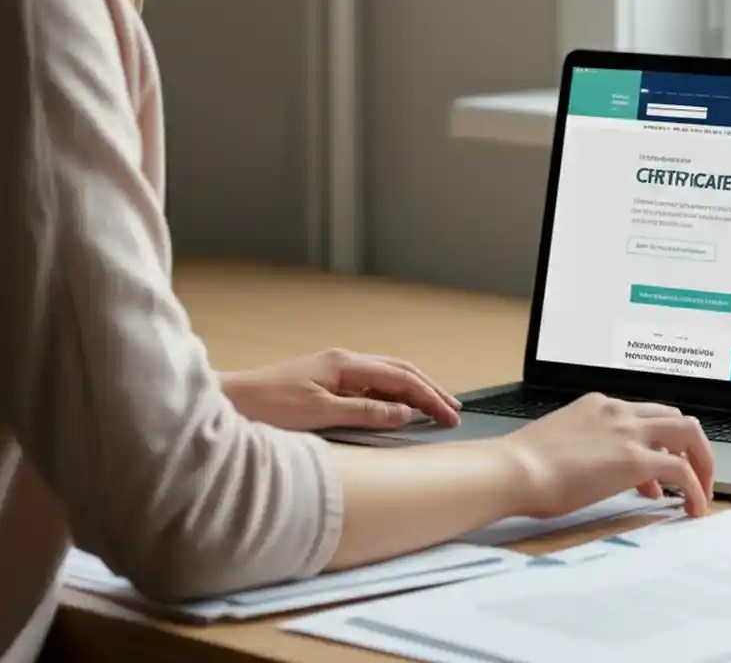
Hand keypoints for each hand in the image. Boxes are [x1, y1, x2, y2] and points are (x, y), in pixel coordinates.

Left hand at [220, 349, 461, 431]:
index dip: (430, 397)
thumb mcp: (320, 413)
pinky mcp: (326, 383)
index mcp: (345, 364)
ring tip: (435, 409)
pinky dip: (392, 397)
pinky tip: (399, 410)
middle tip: (453, 410)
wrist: (228, 403)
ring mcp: (335, 371)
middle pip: (399, 371)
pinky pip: (370, 387)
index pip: (401, 378)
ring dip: (413, 392)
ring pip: (387, 377)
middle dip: (429, 390)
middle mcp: (344, 362)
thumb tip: (404, 413)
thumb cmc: (267, 407)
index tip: (450, 415)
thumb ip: (365, 413)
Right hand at [500, 393, 714, 517]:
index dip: (658, 443)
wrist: (513, 470)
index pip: (644, 415)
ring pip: (689, 433)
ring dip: (702, 463)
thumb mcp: (558, 444)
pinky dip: (696, 488)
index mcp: (598, 405)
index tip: (655, 473)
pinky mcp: (635, 460)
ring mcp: (629, 433)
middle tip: (692, 476)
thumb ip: (586, 451)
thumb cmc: (522, 465)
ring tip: (701, 493)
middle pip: (676, 418)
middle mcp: (618, 411)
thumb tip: (599, 472)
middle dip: (691, 447)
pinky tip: (694, 508)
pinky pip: (682, 471)